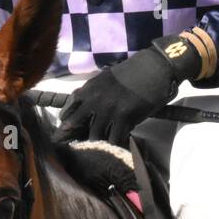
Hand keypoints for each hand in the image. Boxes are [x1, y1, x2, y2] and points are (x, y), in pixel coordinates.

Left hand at [52, 33, 206, 146]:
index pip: (68, 110)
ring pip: (95, 135)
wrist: (153, 69)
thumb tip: (76, 101)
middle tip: (78, 146)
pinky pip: (114, 138)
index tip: (65, 133)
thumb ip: (90, 91)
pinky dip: (115, 144)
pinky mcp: (125, 118)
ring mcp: (109, 109)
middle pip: (76, 125)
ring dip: (97, 143)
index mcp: (89, 88)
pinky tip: (116, 146)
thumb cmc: (130, 73)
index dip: (66, 123)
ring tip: (99, 149)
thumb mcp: (104, 78)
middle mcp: (95, 100)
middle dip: (75, 136)